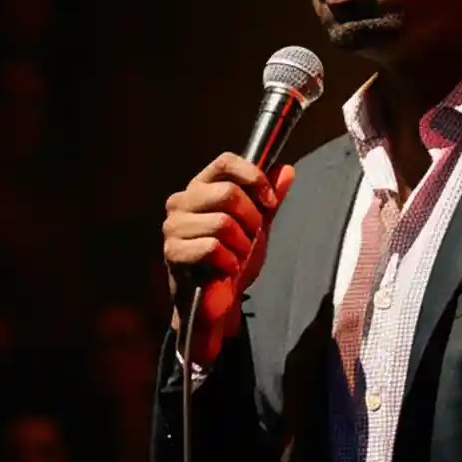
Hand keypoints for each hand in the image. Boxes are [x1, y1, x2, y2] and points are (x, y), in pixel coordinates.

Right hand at [162, 153, 295, 364]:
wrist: (220, 300)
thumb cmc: (233, 257)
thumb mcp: (259, 224)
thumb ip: (270, 197)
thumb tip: (287, 169)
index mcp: (201, 187)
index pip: (225, 162)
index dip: (254, 178)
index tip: (270, 201)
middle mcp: (182, 201)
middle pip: (228, 192)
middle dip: (251, 219)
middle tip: (251, 239)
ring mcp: (174, 226)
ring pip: (222, 222)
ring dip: (241, 245)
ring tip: (237, 256)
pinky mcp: (173, 252)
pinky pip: (212, 248)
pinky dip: (229, 262)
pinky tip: (227, 269)